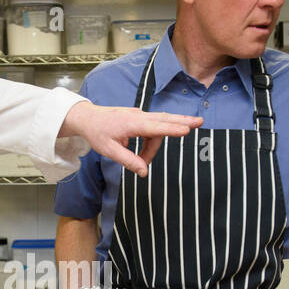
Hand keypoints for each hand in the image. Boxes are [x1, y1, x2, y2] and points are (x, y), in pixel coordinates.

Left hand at [60, 101, 202, 176]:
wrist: (88, 118)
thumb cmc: (97, 133)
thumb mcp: (109, 151)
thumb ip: (128, 161)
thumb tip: (144, 172)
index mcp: (130, 124)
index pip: (154, 127)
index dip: (171, 129)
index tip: (185, 130)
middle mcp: (138, 117)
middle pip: (164, 119)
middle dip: (182, 121)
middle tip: (200, 122)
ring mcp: (139, 116)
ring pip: (159, 126)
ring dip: (160, 141)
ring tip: (157, 153)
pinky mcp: (139, 118)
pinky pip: (153, 128)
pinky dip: (154, 140)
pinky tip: (148, 151)